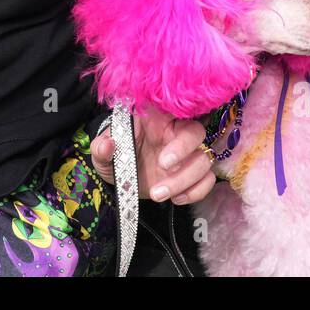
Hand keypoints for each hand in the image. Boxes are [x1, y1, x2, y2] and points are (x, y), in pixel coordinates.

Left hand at [90, 108, 215, 205]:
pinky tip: (174, 199)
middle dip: (183, 151)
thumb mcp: (103, 153)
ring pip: (204, 160)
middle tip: (161, 165)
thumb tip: (107, 144)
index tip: (161, 146)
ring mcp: (187, 155)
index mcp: (155, 120)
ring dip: (184, 180)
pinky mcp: (192, 176)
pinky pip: (208, 180)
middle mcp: (175, 134)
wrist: (122, 180)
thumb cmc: (115, 157)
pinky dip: (195, 192)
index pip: (176, 110)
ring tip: (157, 193)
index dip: (175, 121)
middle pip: (197, 133)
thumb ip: (102, 148)